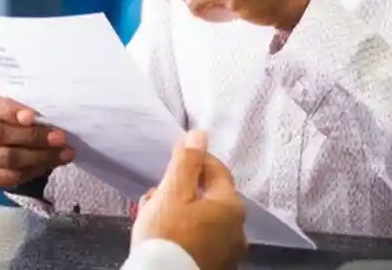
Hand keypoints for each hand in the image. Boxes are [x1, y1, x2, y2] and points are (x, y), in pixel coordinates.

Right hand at [0, 92, 74, 187]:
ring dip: (39, 157)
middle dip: (32, 137)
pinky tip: (51, 164)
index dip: (10, 112)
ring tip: (64, 153)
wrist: (12, 134)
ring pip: (6, 159)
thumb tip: (51, 116)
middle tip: (59, 137)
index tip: (33, 117)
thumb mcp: (22, 102)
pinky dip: (33, 171)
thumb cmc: (20, 113)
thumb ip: (30, 106)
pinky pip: (10, 177)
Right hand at [132, 130, 247, 269]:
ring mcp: (229, 251)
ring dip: (181, 210)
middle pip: (210, 196)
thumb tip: (200, 134)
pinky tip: (164, 234)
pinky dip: (186, 232)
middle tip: (157, 191)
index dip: (195, 159)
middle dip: (183, 188)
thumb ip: (187, 162)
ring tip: (153, 213)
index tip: (174, 159)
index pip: (216, 170)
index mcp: (231, 206)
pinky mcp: (216, 266)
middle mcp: (238, 229)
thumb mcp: (173, 193)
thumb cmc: (168, 234)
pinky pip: (202, 240)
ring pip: (204, 219)